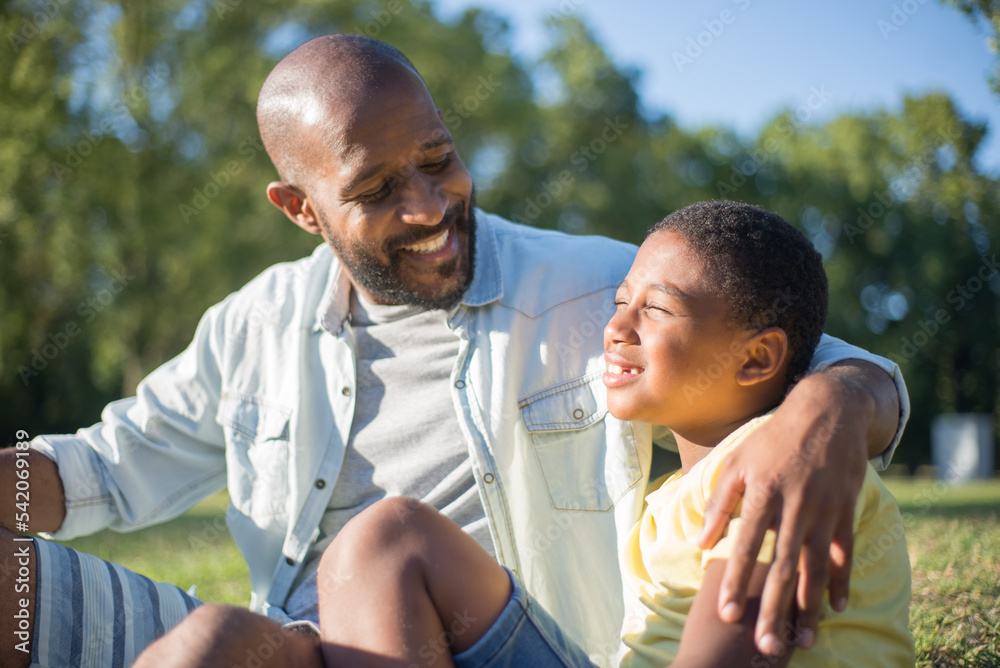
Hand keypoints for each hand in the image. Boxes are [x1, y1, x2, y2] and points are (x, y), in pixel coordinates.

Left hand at [697, 363, 894, 654]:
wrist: (825, 412)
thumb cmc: (772, 440)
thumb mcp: (736, 461)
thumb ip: (719, 503)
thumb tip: (701, 542)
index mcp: (761, 492)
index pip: (745, 545)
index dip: (736, 581)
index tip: (727, 613)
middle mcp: (794, 504)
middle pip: (782, 566)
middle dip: (773, 609)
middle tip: (766, 645)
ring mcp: (824, 508)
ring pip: (817, 567)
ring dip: (810, 606)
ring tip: (803, 640)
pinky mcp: (847, 509)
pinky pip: (844, 552)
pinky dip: (842, 580)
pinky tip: (837, 607)